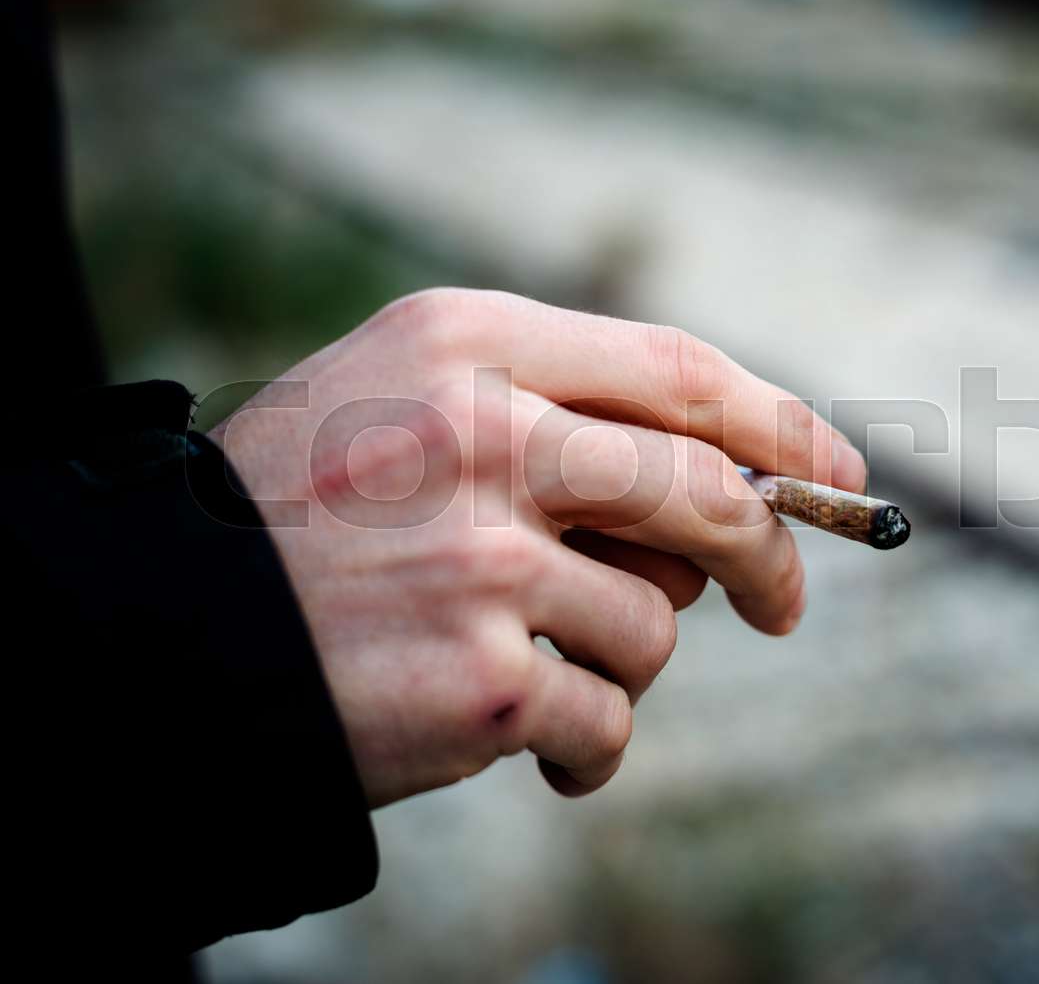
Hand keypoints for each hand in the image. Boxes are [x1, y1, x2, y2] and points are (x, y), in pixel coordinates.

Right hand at [212, 289, 865, 806]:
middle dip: (769, 558)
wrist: (156, 632)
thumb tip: (732, 481)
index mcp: (469, 344)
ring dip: (622, 660)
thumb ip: (556, 414)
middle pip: (708, 492)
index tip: (835, 475)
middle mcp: (484, 435)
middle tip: (780, 606)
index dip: (781, 425)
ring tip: (536, 666)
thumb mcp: (405, 401)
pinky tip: (530, 737)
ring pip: (657, 621)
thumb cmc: (299, 516)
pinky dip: (587, 740)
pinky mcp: (479, 676)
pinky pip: (607, 715)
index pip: (679, 369)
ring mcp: (483, 558)